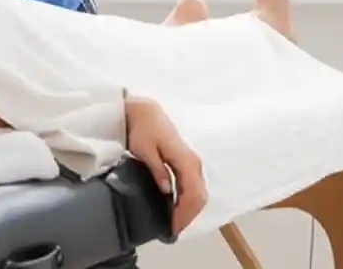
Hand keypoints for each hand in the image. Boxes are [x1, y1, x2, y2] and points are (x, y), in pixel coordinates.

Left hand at [125, 95, 206, 236]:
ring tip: (175, 223)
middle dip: (188, 216)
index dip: (185, 214)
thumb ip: (158, 170)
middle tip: (173, 230)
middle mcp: (194, 163)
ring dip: (189, 210)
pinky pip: (193, 186)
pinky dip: (188, 200)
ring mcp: (193, 163)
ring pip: (198, 193)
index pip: (192, 195)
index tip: (173, 228)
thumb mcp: (145, 150)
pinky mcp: (187, 163)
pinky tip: (177, 208)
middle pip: (199, 197)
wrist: (145, 112)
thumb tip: (168, 191)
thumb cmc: (142, 129)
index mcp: (186, 161)